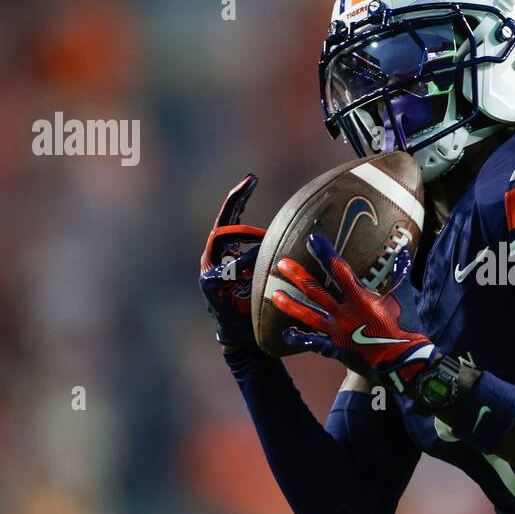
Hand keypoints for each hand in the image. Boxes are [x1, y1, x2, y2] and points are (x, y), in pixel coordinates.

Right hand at [200, 173, 266, 348]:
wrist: (246, 336)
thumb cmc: (261, 303)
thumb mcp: (272, 272)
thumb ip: (279, 252)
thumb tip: (306, 232)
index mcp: (230, 250)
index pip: (231, 216)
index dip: (239, 196)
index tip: (252, 178)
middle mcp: (216, 256)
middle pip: (223, 225)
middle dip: (238, 210)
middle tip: (256, 203)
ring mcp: (209, 269)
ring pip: (221, 243)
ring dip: (245, 243)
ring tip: (265, 250)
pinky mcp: (208, 286)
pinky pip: (220, 272)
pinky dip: (235, 272)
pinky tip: (247, 279)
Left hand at [271, 233, 435, 392]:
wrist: (404, 363)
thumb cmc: (406, 328)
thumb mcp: (404, 297)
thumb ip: (400, 273)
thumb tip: (403, 252)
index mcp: (360, 299)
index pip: (338, 270)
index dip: (325, 253)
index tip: (313, 241)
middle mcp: (344, 314)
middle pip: (315, 291)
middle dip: (297, 276)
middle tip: (281, 264)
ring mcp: (338, 332)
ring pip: (309, 315)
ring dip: (291, 304)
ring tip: (275, 295)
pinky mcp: (337, 349)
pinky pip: (314, 343)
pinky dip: (300, 338)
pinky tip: (287, 333)